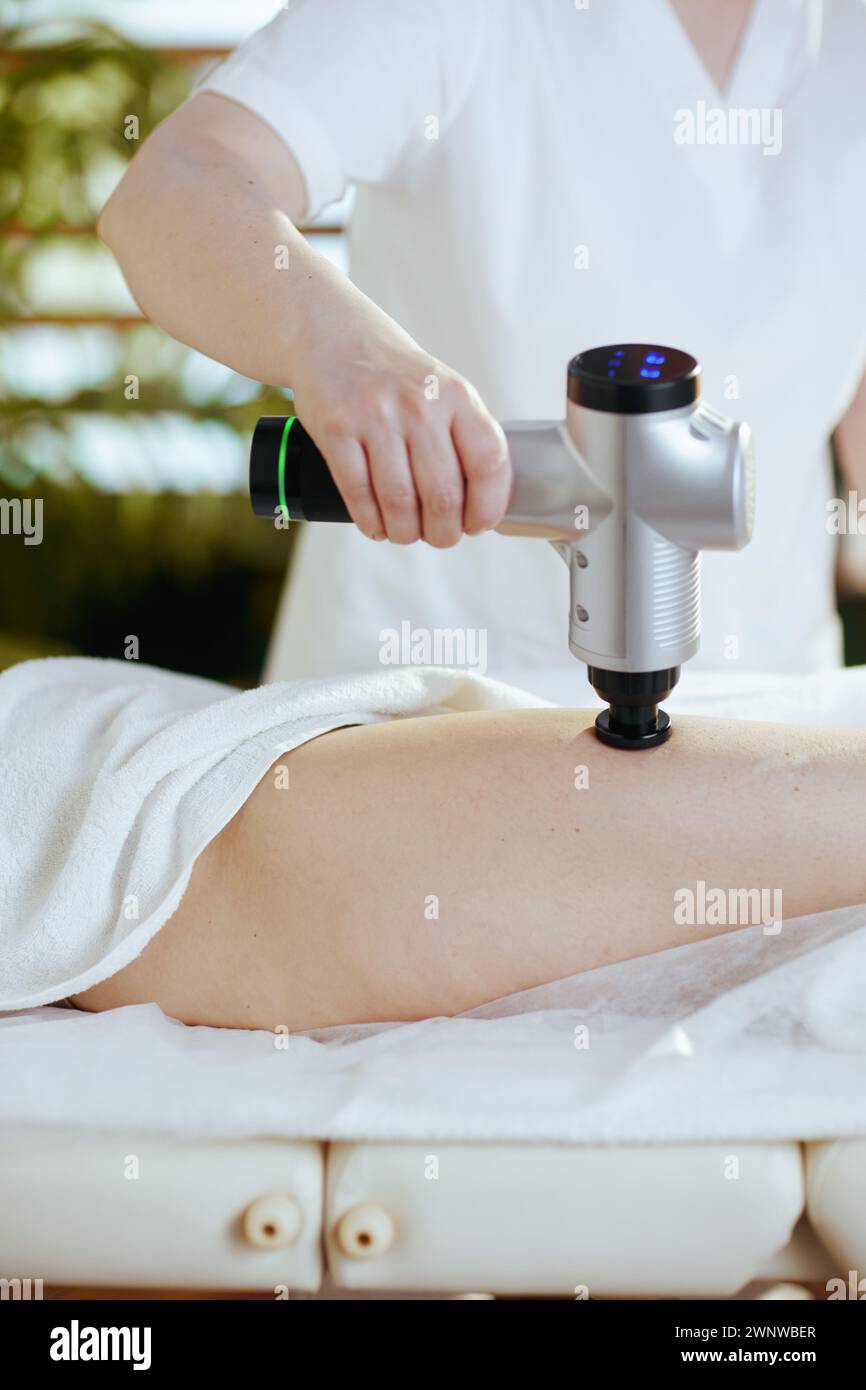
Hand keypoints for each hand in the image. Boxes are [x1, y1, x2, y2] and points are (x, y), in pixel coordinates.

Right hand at [291, 318, 510, 546]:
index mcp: (457, 396)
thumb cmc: (398, 379)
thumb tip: (482, 508)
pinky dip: (371, 522)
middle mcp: (419, 404)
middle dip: (443, 533)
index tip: (477, 524)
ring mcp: (376, 416)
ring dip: (405, 533)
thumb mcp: (445, 393)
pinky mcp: (337, 429)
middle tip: (438, 536)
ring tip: (405, 532)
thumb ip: (466, 441)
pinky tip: (377, 524)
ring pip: (399, 504)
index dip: (487, 507)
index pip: (488, 463)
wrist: (336, 338)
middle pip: (443, 496)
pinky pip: (359, 495)